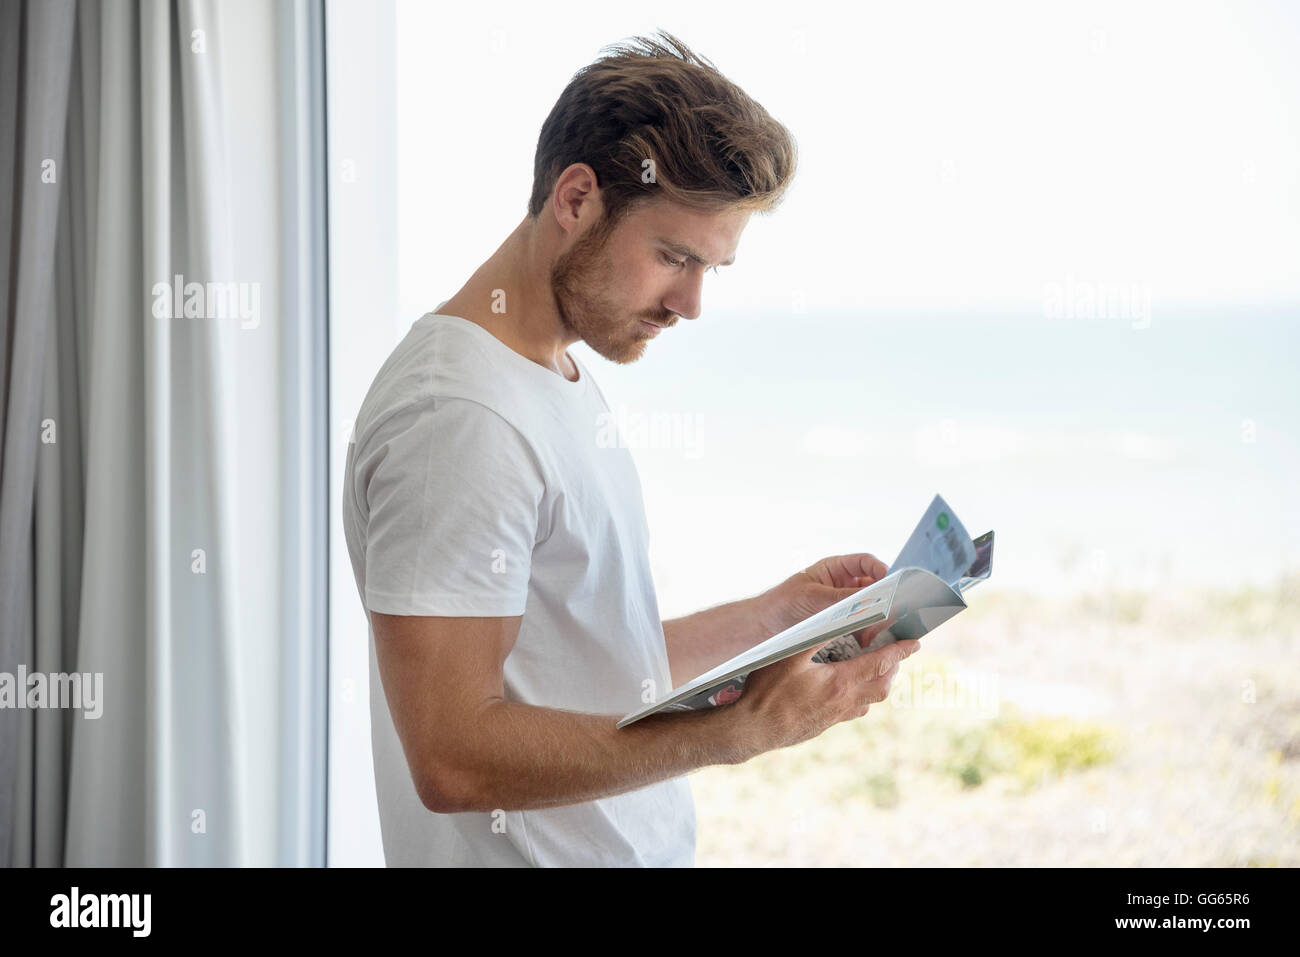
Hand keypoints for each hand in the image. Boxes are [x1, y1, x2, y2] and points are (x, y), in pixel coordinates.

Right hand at [727, 635, 921, 760]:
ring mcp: (835, 717)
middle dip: (893, 668)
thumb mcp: (791, 654)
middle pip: (882, 685)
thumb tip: (840, 616)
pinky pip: (854, 711)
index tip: (915, 642)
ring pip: (870, 701)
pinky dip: (861, 697)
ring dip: (879, 684)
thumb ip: (817, 634)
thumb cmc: (767, 691)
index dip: (900, 651)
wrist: (752, 730)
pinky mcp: (824, 725)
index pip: (880, 663)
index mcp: (840, 683)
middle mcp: (844, 702)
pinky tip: (848, 690)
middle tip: (895, 653)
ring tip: (876, 669)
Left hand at [757, 553, 889, 638]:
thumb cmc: (782, 605)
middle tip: (888, 613)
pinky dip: (867, 632)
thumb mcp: (815, 599)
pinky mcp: (840, 625)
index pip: (866, 563)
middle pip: (873, 587)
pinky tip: (866, 641)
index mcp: (834, 569)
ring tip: (874, 632)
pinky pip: (861, 625)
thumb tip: (875, 598)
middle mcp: (841, 585)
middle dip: (882, 599)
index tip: (892, 585)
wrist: (761, 630)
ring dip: (875, 618)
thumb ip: (845, 598)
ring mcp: (842, 605)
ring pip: (870, 607)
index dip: (881, 570)